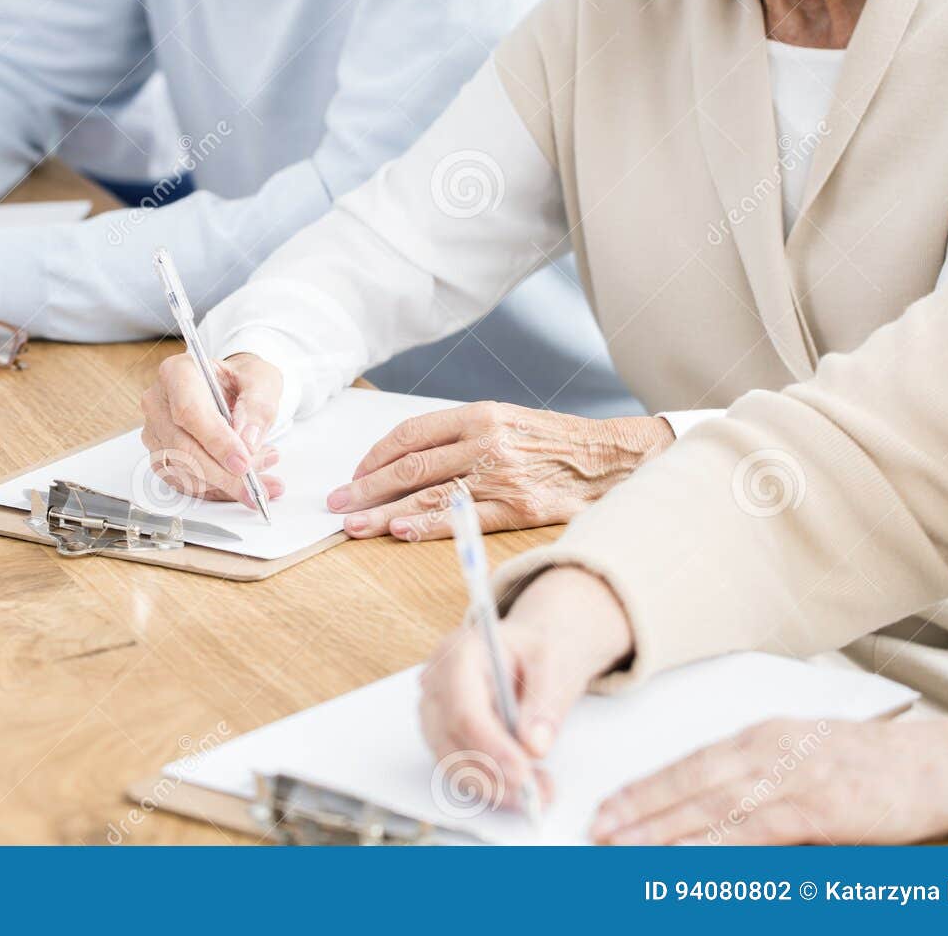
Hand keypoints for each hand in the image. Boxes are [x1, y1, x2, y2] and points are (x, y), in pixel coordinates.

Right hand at [139, 352, 283, 509]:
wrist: (232, 388)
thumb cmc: (242, 379)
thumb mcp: (262, 380)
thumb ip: (258, 407)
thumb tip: (247, 442)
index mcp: (178, 373)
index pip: (189, 411)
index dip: (216, 441)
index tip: (243, 462)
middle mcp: (158, 402)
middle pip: (182, 448)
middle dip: (223, 474)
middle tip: (257, 485)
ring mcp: (155, 432)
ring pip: (183, 471)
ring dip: (225, 483)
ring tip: (261, 474)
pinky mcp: (161, 456)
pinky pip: (185, 484)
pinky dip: (217, 489)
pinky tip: (242, 481)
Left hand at [327, 402, 675, 540]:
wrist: (611, 458)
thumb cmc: (553, 441)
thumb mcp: (506, 421)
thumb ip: (461, 436)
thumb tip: (408, 460)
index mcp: (480, 415)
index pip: (411, 435)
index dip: (375, 457)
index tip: (354, 476)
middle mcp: (486, 442)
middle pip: (410, 466)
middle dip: (366, 488)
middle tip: (336, 504)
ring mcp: (501, 476)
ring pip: (429, 494)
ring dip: (385, 512)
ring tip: (354, 526)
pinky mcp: (519, 507)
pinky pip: (464, 518)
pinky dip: (428, 526)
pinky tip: (400, 532)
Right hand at [418, 568, 632, 810]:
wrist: (528, 651)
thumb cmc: (536, 651)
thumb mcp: (554, 662)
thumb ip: (546, 701)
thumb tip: (534, 746)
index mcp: (460, 653)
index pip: (464, 710)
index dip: (492, 747)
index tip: (524, 774)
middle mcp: (436, 682)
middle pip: (451, 740)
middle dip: (495, 775)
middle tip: (537, 794)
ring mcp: (433, 710)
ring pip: (450, 761)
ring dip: (494, 787)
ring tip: (537, 791)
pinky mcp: (440, 733)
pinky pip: (457, 768)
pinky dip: (489, 785)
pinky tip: (521, 787)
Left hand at [592, 715, 947, 845]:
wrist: (939, 768)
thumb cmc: (878, 767)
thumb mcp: (808, 759)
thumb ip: (763, 778)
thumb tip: (716, 810)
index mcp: (762, 734)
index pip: (689, 763)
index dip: (646, 786)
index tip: (611, 805)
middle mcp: (767, 752)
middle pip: (688, 784)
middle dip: (638, 809)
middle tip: (599, 828)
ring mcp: (788, 780)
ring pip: (709, 811)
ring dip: (662, 832)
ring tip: (623, 848)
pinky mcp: (813, 811)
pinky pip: (750, 836)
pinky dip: (712, 850)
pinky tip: (684, 863)